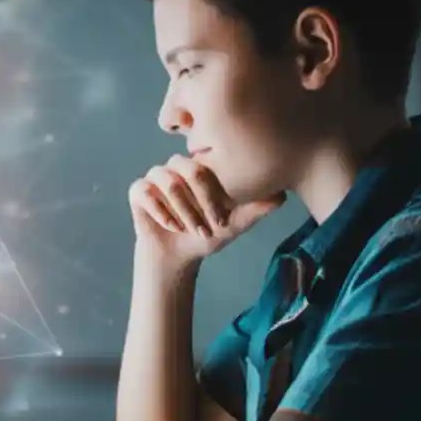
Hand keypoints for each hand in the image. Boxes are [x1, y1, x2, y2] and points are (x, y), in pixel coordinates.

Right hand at [129, 155, 283, 267]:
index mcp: (200, 167)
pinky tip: (172, 226)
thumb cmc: (207, 234)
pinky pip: (145, 192)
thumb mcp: (237, 223)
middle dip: (200, 201)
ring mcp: (155, 177)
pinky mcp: (138, 191)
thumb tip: (282, 195)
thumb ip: (257, 208)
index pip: (208, 164)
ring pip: (167, 181)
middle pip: (187, 167)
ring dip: (183, 210)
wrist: (179, 256)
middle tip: (210, 225)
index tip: (222, 219)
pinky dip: (161, 212)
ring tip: (192, 229)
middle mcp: (177, 166)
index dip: (215, 193)